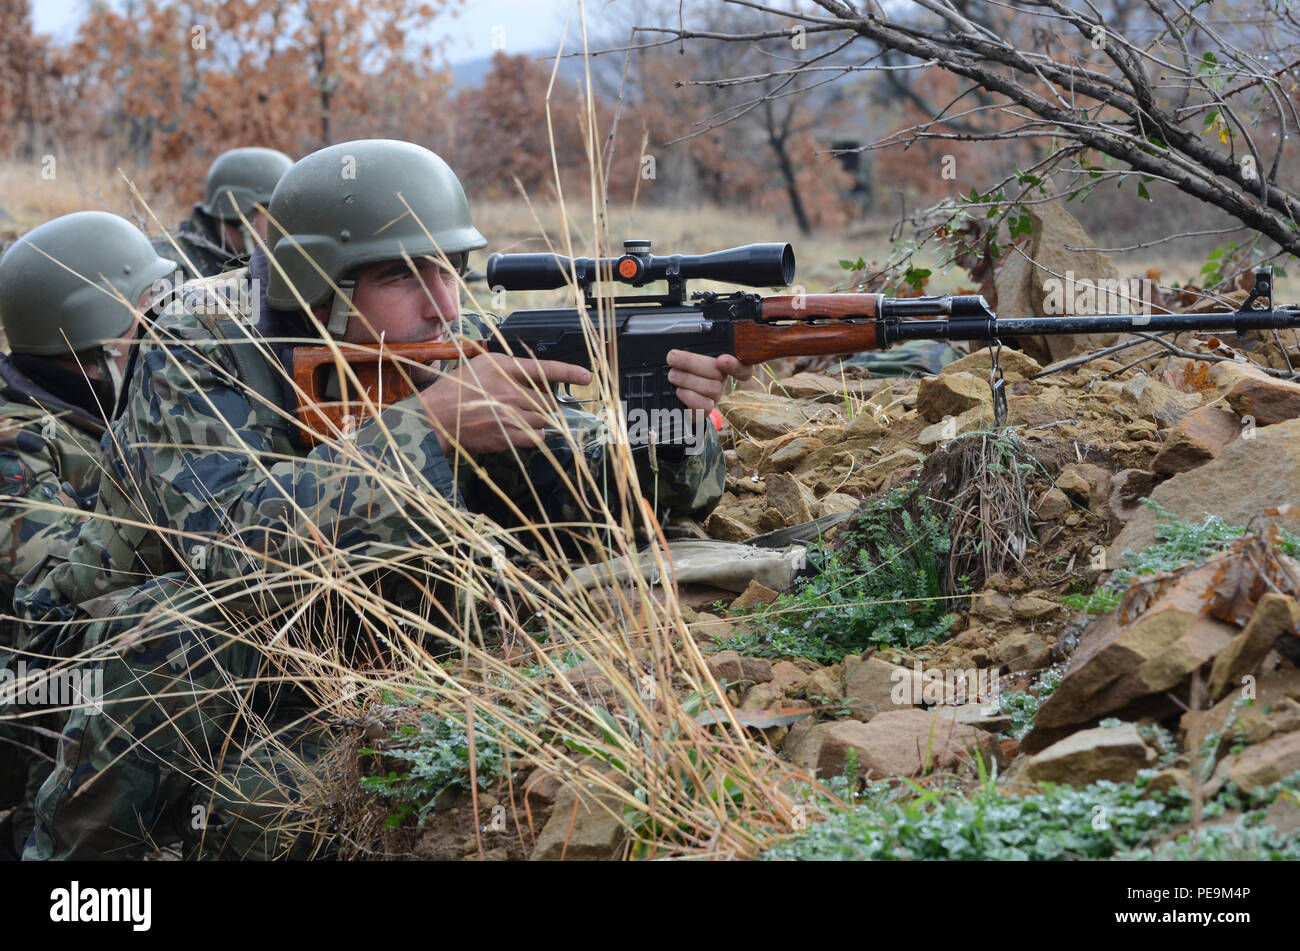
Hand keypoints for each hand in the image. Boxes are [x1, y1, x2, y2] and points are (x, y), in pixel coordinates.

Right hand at [418, 352, 591, 454]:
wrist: (435, 417)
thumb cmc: (454, 392)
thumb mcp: (479, 366)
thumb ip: (507, 370)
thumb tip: (530, 377)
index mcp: (504, 368)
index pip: (546, 368)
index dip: (570, 372)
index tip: (587, 377)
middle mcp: (511, 390)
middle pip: (548, 402)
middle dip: (544, 406)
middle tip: (529, 408)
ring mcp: (511, 414)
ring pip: (543, 421)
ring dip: (537, 422)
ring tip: (518, 419)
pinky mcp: (508, 435)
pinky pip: (535, 438)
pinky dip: (532, 437)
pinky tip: (517, 432)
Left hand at [665, 350, 754, 412]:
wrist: (670, 396)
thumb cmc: (679, 370)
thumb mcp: (684, 356)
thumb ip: (689, 350)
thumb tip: (678, 351)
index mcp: (721, 363)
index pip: (741, 365)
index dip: (735, 365)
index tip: (722, 360)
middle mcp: (721, 380)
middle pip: (719, 373)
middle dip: (692, 363)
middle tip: (672, 358)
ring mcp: (715, 396)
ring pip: (711, 388)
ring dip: (686, 379)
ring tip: (672, 375)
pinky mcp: (706, 410)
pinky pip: (704, 405)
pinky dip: (689, 396)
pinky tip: (679, 391)